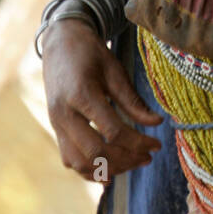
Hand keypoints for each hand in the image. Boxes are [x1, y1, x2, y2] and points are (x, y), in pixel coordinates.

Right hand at [42, 17, 162, 180]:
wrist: (60, 43)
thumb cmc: (90, 53)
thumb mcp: (115, 70)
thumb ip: (133, 100)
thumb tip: (157, 122)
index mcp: (81, 95)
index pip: (113, 131)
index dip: (138, 142)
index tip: (157, 144)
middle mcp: (64, 114)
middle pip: (95, 152)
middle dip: (126, 160)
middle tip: (148, 157)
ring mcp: (56, 124)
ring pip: (80, 162)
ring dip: (108, 169)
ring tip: (133, 163)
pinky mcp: (55, 130)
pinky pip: (70, 159)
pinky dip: (90, 170)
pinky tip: (111, 170)